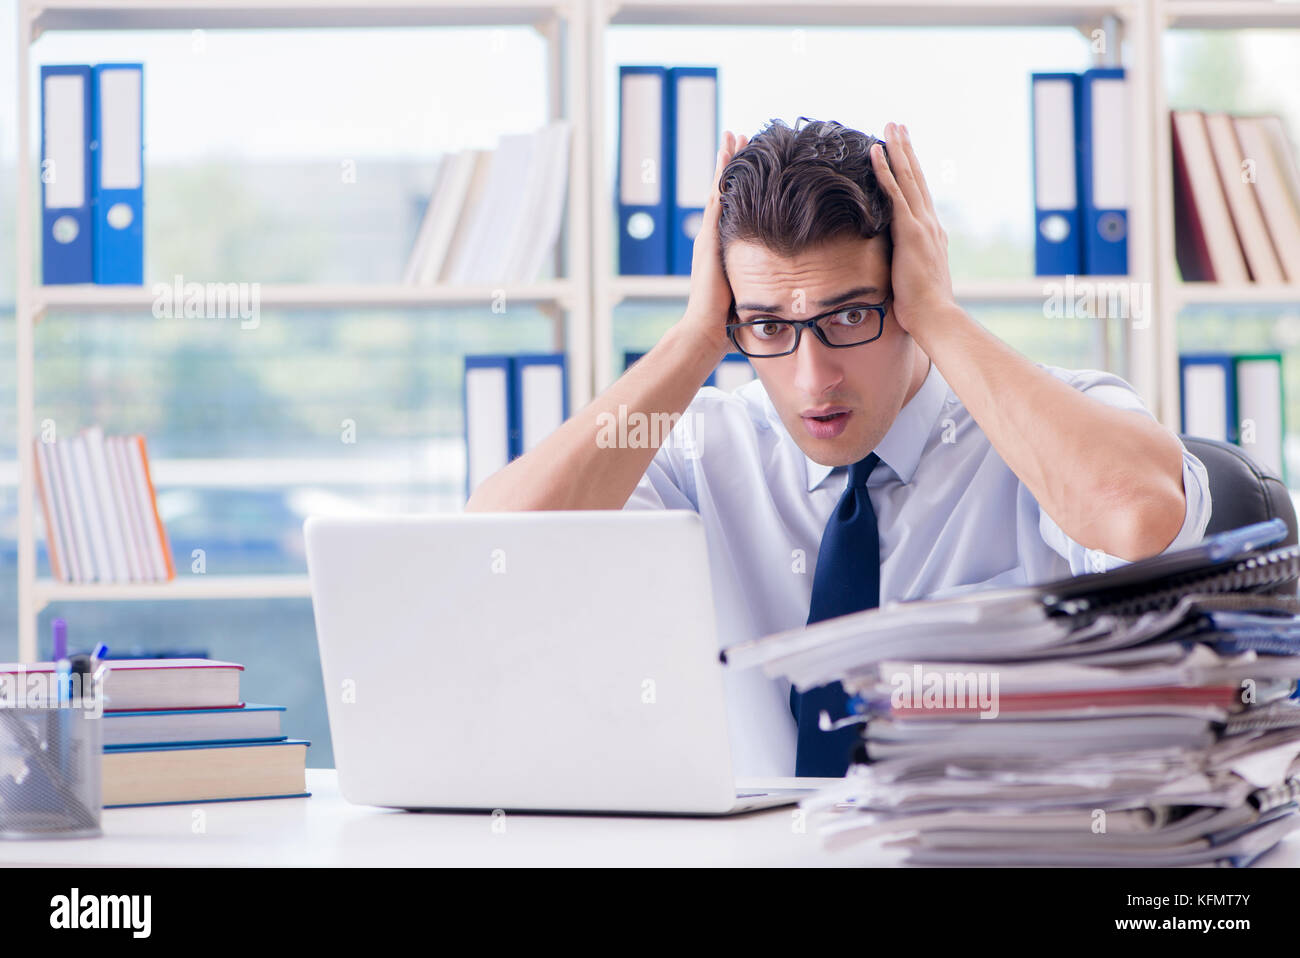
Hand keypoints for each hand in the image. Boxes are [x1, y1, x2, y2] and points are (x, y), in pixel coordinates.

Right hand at [680, 129, 747, 356]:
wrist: (707, 330)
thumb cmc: (729, 321)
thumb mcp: (752, 293)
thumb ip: (765, 282)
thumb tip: (791, 285)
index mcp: (723, 247)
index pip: (733, 207)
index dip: (739, 183)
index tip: (750, 160)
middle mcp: (713, 237)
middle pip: (723, 190)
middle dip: (730, 163)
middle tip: (737, 134)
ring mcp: (708, 236)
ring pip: (718, 189)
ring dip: (725, 162)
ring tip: (732, 135)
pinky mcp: (709, 240)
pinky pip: (716, 201)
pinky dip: (721, 179)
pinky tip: (727, 159)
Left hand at [870, 122, 957, 335]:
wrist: (935, 316)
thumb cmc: (923, 308)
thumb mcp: (914, 280)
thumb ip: (908, 267)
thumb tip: (898, 270)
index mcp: (932, 234)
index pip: (920, 196)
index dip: (912, 172)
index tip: (905, 152)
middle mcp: (930, 224)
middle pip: (917, 179)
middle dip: (907, 150)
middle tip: (899, 126)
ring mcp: (922, 225)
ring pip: (908, 178)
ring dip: (898, 151)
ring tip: (890, 127)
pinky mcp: (910, 231)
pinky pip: (894, 193)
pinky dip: (884, 171)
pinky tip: (876, 152)